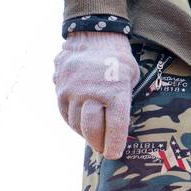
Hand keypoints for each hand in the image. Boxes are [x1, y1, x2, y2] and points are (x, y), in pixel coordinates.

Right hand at [53, 32, 138, 159]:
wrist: (93, 35)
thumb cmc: (118, 61)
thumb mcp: (131, 79)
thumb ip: (124, 102)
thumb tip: (119, 129)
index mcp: (116, 91)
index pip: (115, 126)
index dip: (114, 144)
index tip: (114, 155)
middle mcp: (92, 92)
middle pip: (92, 129)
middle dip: (98, 143)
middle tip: (103, 149)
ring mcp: (73, 89)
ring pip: (76, 123)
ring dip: (85, 134)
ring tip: (94, 137)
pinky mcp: (59, 87)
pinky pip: (65, 113)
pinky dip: (73, 122)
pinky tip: (81, 124)